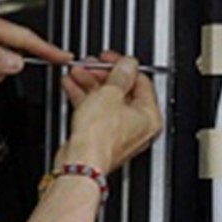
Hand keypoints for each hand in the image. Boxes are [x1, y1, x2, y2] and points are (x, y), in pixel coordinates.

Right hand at [58, 52, 162, 173]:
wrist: (79, 162)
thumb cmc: (99, 137)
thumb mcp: (110, 93)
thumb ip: (120, 75)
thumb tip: (128, 64)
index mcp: (149, 117)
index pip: (141, 82)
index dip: (123, 66)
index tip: (109, 59)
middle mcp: (137, 127)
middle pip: (123, 91)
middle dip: (103, 75)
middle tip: (91, 65)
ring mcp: (118, 134)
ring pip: (106, 101)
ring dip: (90, 83)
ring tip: (77, 72)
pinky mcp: (100, 138)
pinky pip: (95, 113)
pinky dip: (84, 98)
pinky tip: (72, 86)